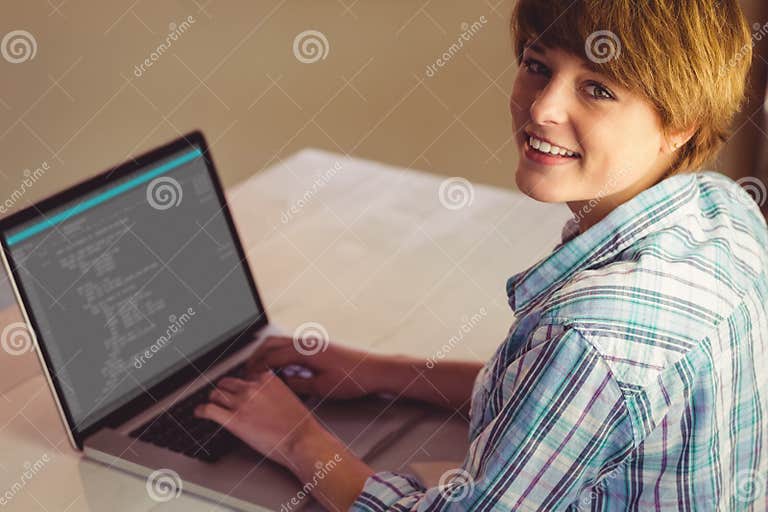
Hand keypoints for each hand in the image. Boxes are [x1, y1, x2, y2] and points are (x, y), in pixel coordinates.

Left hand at [194, 369, 320, 466]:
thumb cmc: (299, 423)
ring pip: (216, 394)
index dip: (241, 384)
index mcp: (266, 379)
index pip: (245, 375)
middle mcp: (252, 387)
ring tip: (210, 403)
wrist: (301, 439)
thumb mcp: (289, 396)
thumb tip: (263, 397)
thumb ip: (272, 391)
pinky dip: (200, 410)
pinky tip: (198, 412)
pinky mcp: (233, 420)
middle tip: (222, 396)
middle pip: (227, 382)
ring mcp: (241, 403)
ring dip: (213, 399)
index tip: (238, 388)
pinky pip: (209, 410)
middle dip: (224, 389)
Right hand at [245, 335, 386, 399]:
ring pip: (281, 342)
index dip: (256, 368)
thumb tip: (278, 386)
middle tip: (246, 372)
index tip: (246, 379)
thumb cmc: (353, 379)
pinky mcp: (318, 346)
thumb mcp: (322, 388)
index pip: (272, 357)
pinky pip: (292, 346)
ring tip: (258, 369)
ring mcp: (313, 342)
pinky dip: (279, 354)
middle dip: (256, 357)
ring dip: (267, 353)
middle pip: (271, 344)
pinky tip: (280, 367)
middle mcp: (307, 342)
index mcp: (306, 351)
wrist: (375, 370)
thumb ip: (298, 385)